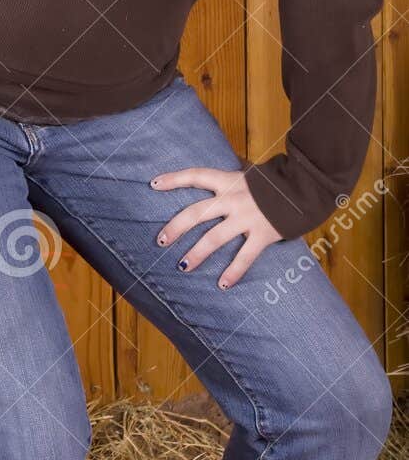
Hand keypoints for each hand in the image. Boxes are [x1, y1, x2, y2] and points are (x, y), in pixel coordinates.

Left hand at [151, 165, 282, 288]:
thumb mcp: (249, 175)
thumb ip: (231, 181)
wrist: (305, 188)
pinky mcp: (262, 234)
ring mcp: (247, 217)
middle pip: (196, 213)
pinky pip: (244, 257)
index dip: (174, 179)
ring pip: (214, 238)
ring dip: (196, 254)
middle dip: (176, 227)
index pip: (195, 175)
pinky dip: (233, 272)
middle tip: (161, 240)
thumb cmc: (275, 182)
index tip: (153, 184)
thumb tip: (214, 180)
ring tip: (182, 267)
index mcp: (228, 180)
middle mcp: (233, 198)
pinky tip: (222, 284)